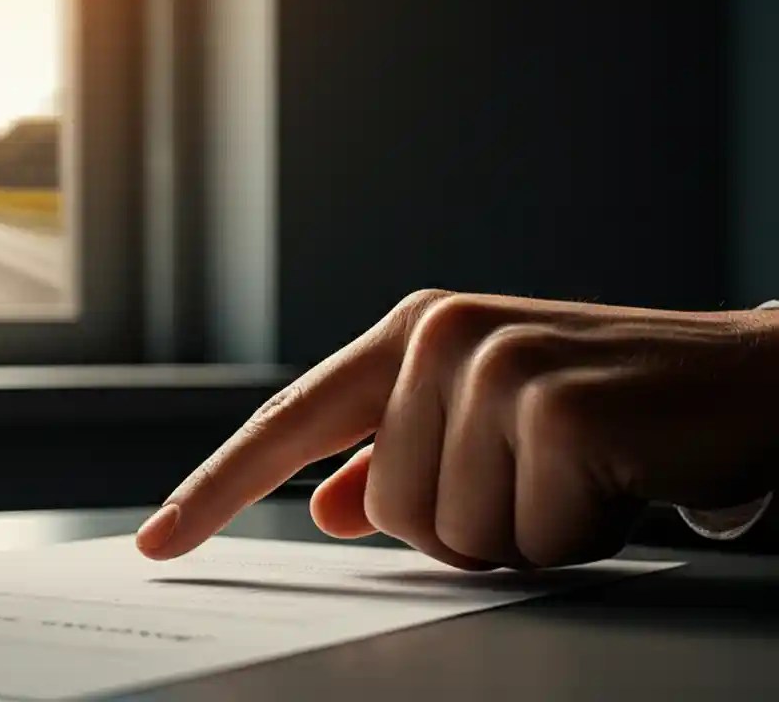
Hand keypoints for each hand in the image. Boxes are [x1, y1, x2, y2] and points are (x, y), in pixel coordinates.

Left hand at [137, 290, 778, 568]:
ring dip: (526, 532)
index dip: (216, 488)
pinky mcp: (557, 407)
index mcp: (413, 335)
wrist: (748, 382)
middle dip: (472, 526)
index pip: (290, 422)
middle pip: (389, 513)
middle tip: (543, 478)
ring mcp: (497, 364)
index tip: (158, 542)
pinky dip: (577, 537)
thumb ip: (397, 461)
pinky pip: (530, 541)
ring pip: (453, 536)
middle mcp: (441, 336)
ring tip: (580, 475)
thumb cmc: (608, 408)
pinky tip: (616, 481)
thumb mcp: (487, 426)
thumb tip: (328, 506)